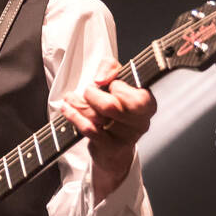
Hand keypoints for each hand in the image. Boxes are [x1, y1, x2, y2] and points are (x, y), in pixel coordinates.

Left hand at [61, 57, 156, 198]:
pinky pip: (88, 129)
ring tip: (70, 98)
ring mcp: (125, 137)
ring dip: (78, 104)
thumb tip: (100, 79)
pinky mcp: (110, 148)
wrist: (115, 148)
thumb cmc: (118, 108)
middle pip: (111, 106)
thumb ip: (111, 67)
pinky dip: (74, 116)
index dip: (117, 86)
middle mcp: (140, 122)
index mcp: (148, 104)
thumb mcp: (118, 81)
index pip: (134, 94)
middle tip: (87, 92)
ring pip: (96, 117)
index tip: (108, 84)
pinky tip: (67, 108)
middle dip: (92, 96)